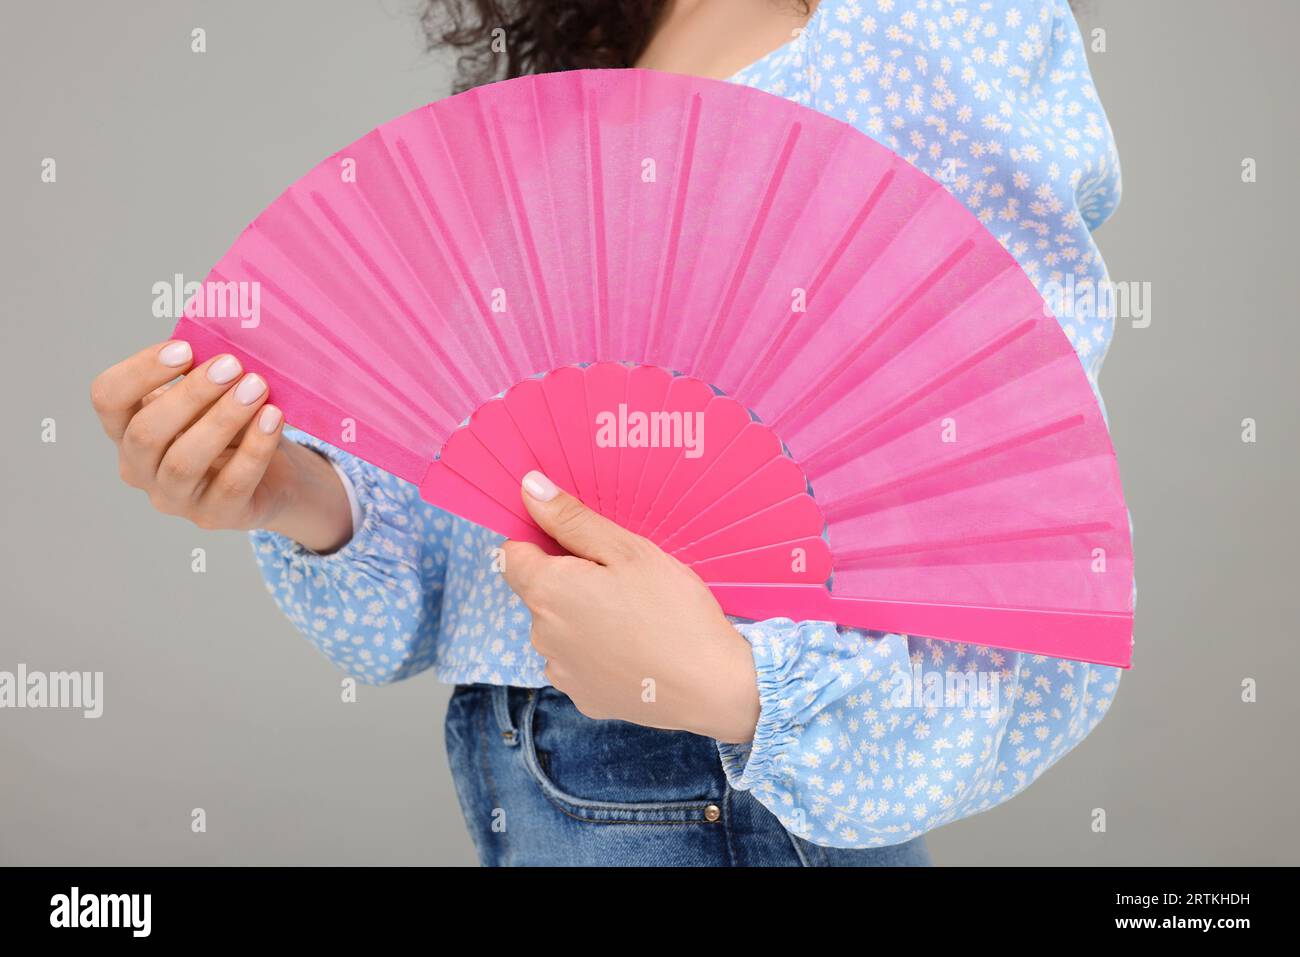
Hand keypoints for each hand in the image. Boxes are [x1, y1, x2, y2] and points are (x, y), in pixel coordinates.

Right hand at [91, 340, 352, 552]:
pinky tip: (273, 417)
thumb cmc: (233, 426)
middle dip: (191, 394)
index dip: (140, 371)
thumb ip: (204, 373)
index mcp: (126, 428)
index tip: (185, 349)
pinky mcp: (215, 516)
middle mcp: (139, 468)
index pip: (108, 398)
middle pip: (147, 432)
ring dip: (222, 419)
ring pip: (184, 461)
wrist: (275, 476)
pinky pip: (232, 483)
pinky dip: (255, 447)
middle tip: (231, 365)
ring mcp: (174, 498)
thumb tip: (220, 341)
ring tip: (257, 387)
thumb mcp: (212, 397)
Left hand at [501, 471, 760, 743]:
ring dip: (583, 616)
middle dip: (570, 579)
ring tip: (635, 616)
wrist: (712, 687)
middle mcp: (541, 635)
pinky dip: (598, 651)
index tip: (580, 541)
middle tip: (623, 578)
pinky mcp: (583, 698)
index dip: (541, 540)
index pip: (513, 555)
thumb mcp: (628, 551)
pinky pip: (580, 661)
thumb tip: (529, 489)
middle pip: (540, 592)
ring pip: (560, 628)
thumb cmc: (673, 610)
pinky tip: (636, 648)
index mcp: (547, 592)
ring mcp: (561, 671)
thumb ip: (572, 521)